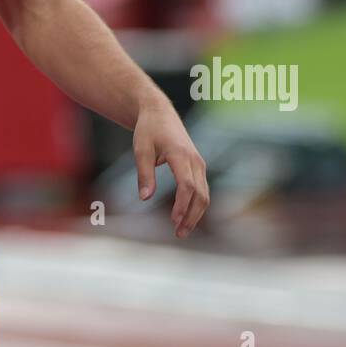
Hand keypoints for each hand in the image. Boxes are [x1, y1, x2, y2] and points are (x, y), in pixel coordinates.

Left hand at [133, 103, 209, 237]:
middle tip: (179, 234)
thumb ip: (144, 174)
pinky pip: (202, 189)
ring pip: (204, 194)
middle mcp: (194, 160)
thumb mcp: (141, 149)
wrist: (159, 112)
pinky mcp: (198, 166)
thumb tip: (145, 199)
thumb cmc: (148, 130)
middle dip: (191, 216)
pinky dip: (196, 205)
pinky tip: (185, 217)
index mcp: (180, 154)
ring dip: (195, 214)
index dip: (182, 205)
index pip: (187, 185)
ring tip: (181, 231)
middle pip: (200, 194)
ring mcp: (199, 163)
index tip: (174, 221)